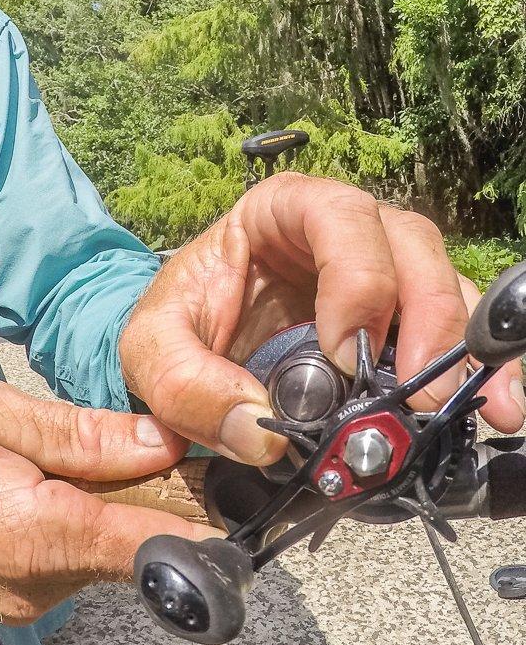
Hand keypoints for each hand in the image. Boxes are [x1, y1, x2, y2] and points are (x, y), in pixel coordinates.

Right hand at [0, 373, 217, 623]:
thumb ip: (74, 432)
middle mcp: (31, 588)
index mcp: (26, 532)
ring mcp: (18, 603)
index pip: (152, 546)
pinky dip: (77, 517)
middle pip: (136, 545)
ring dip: (110, 501)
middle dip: (155, 490)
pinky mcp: (8, 601)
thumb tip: (160, 440)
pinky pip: (72, 558)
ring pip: (106, 550)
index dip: (207, 515)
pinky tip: (39, 475)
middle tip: (141, 429)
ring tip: (65, 446)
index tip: (239, 480)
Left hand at [119, 173, 525, 466]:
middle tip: (416, 390)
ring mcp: (377, 272)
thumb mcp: (151, 347)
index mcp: (279, 211)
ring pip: (443, 282)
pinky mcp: (398, 320)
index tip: (343, 349)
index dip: (355, 274)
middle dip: (424, 315)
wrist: (186, 347)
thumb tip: (257, 433)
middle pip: (408, 244)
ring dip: (461, 345)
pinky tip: (492, 409)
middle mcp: (339, 231)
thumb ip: (184, 382)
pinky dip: (475, 367)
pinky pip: (452, 328)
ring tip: (473, 407)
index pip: (336, 212)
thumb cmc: (174, 323)